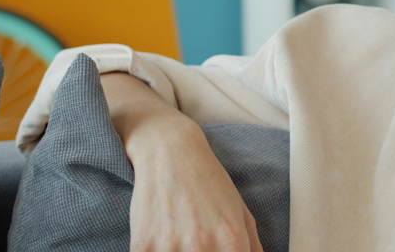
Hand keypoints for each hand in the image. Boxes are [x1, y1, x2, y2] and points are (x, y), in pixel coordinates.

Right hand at [128, 122, 263, 250]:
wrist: (171, 152)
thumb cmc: (209, 183)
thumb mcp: (240, 211)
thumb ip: (252, 246)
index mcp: (232, 239)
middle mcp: (203, 245)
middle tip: (197, 247)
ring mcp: (171, 247)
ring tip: (181, 244)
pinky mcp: (142, 246)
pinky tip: (163, 245)